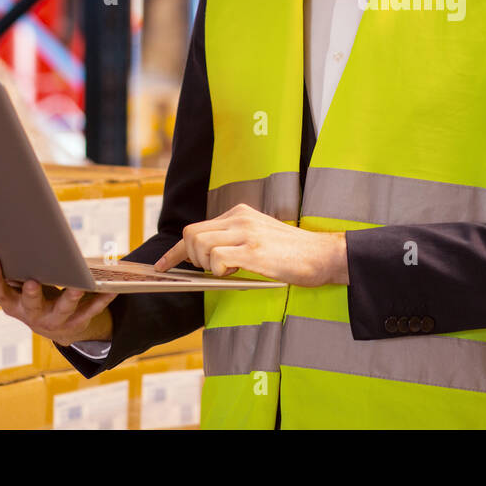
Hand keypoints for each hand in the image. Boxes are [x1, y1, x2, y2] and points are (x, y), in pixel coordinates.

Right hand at [0, 256, 116, 346]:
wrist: (56, 325)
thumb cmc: (24, 298)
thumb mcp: (3, 292)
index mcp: (11, 303)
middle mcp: (31, 313)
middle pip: (29, 303)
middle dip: (30, 293)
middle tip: (33, 281)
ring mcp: (55, 319)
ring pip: (63, 308)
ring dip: (70, 297)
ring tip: (77, 285)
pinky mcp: (77, 321)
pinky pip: (91, 310)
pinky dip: (101, 300)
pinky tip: (111, 289)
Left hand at [154, 204, 347, 286]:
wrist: (323, 255)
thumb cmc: (293, 254)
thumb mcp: (260, 237)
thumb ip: (234, 240)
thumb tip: (206, 258)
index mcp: (240, 213)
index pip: (196, 228)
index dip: (175, 251)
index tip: (162, 266)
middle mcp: (240, 218)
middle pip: (191, 235)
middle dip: (190, 258)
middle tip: (211, 270)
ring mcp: (246, 232)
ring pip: (200, 245)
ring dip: (208, 265)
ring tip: (231, 269)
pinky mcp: (254, 250)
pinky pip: (218, 259)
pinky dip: (220, 271)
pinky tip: (239, 271)